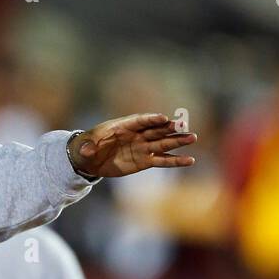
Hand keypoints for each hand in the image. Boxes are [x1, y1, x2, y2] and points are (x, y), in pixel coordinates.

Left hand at [69, 113, 196, 178]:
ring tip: (192, 138)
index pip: (140, 120)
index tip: (163, 118)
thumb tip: (87, 150)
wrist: (90, 159)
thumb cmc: (88, 146)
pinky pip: (162, 160)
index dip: (151, 119)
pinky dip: (175, 160)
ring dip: (177, 141)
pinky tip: (189, 160)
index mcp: (123, 126)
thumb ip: (88, 146)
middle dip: (170, 127)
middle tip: (184, 125)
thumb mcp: (85, 146)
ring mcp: (142, 147)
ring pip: (163, 143)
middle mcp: (136, 134)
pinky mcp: (145, 161)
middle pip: (156, 129)